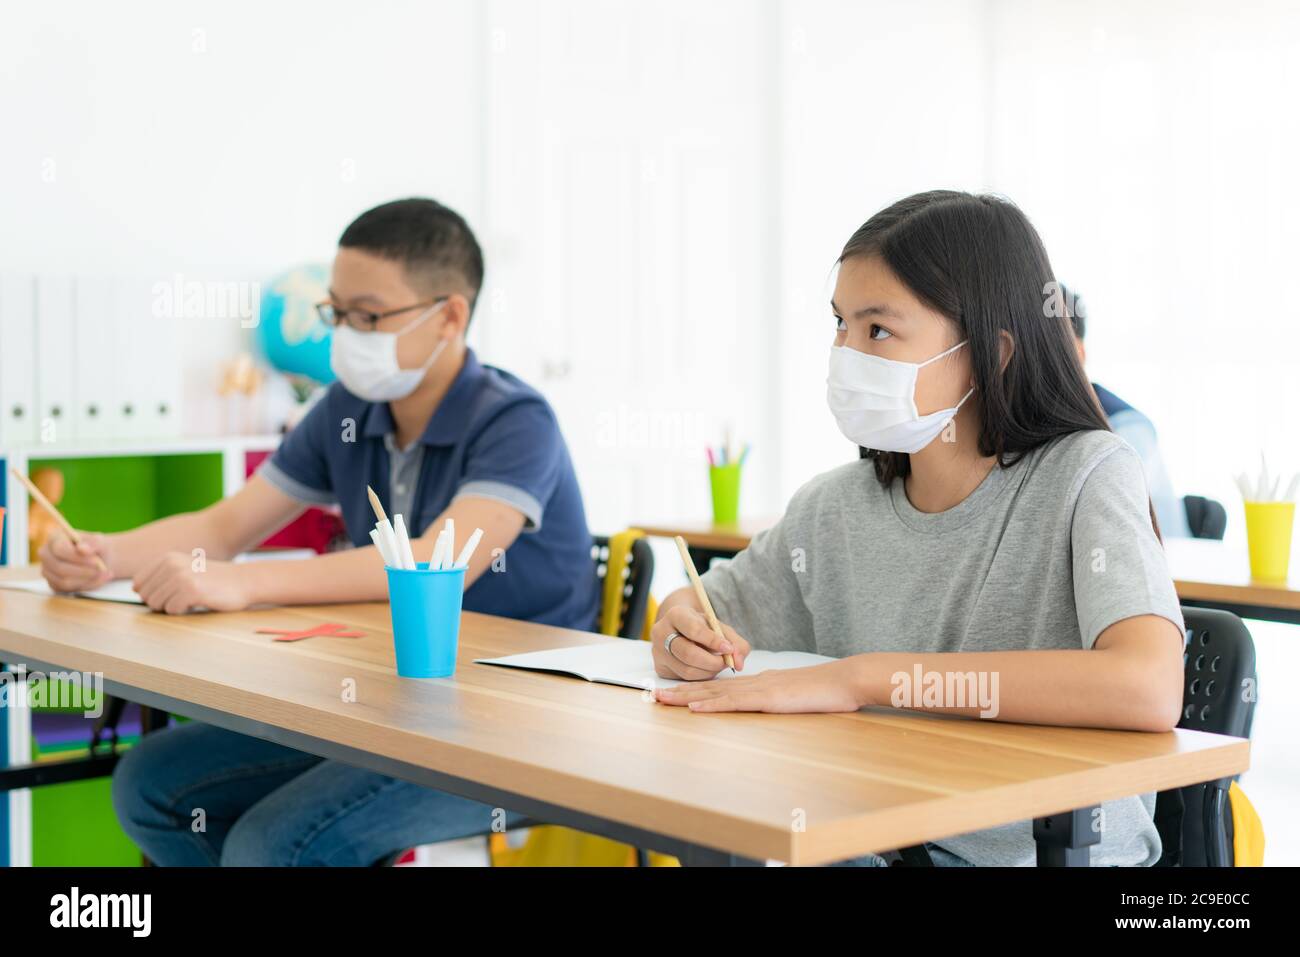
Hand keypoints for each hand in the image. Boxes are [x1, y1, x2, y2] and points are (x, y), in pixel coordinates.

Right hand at [39, 531, 113, 592]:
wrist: (99, 559)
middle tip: (103, 570)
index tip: (96, 561)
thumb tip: (82, 549)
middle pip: (60, 568)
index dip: (78, 557)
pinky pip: (68, 590)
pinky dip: (86, 586)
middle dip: (84, 571)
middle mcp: (46, 554)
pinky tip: (98, 579)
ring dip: (88, 579)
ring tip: (104, 574)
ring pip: (64, 581)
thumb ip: (92, 543)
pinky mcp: (54, 584)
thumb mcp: (99, 541)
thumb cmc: (96, 547)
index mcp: (54, 538)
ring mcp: (47, 571)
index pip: (60, 549)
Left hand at [132, 554, 253, 613]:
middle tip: (184, 597)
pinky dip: (183, 611)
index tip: (172, 592)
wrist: (243, 581)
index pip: (138, 584)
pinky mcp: (191, 591)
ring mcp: (181, 577)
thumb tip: (136, 590)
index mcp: (167, 558)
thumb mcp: (184, 569)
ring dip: (172, 607)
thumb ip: (160, 576)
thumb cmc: (212, 580)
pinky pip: (171, 610)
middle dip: (162, 602)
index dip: (153, 594)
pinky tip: (198, 602)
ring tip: (191, 599)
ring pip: (156, 605)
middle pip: (146, 596)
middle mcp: (171, 565)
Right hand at [650, 603, 751, 680]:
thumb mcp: (719, 627)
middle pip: (689, 654)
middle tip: (727, 662)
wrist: (681, 629)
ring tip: (718, 664)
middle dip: (713, 662)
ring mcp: (658, 652)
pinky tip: (706, 668)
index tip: (729, 648)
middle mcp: (661, 632)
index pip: (694, 630)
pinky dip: (700, 676)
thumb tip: (739, 664)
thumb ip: (735, 642)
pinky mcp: (660, 668)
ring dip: (709, 671)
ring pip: (687, 670)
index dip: (713, 641)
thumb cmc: (702, 627)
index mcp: (676, 614)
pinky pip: (684, 679)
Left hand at [654, 659, 863, 713]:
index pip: (720, 686)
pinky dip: (712, 705)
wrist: (846, 680)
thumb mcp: (797, 695)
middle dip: (679, 691)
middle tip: (652, 695)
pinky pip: (734, 703)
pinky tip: (694, 708)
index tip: (673, 693)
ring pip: (715, 692)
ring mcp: (760, 689)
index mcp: (760, 682)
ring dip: (686, 697)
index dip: (695, 689)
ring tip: (661, 699)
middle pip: (710, 686)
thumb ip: (780, 698)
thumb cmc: (827, 691)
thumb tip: (768, 702)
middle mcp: (754, 681)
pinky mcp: (768, 698)